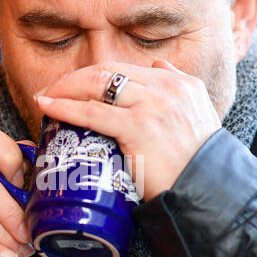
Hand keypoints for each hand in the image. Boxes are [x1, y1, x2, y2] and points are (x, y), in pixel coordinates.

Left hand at [32, 59, 221, 201]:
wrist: (211, 190)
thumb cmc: (200, 165)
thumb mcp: (198, 115)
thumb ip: (178, 88)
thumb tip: (158, 65)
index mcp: (181, 83)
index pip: (127, 68)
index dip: (96, 75)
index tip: (76, 85)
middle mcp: (167, 87)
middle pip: (109, 70)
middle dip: (75, 78)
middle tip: (53, 89)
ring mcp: (153, 105)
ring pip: (98, 84)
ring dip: (65, 87)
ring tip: (46, 96)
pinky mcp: (139, 127)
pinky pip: (94, 111)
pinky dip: (66, 106)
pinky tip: (48, 105)